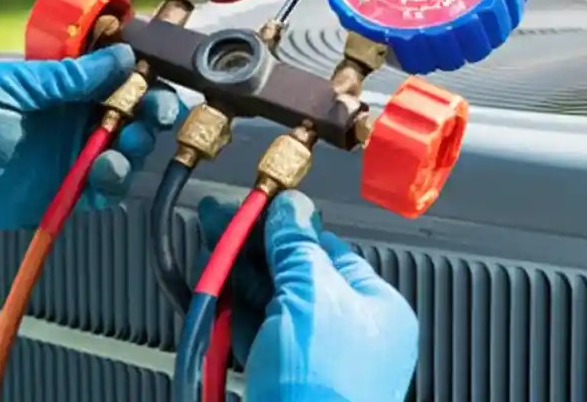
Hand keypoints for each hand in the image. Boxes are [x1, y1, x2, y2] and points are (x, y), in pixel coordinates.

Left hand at [0, 45, 180, 243]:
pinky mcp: (68, 190)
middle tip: (159, 107)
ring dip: (139, 142)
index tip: (159, 65)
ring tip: (129, 141)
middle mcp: (74, 114)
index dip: (142, 66)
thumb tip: (121, 57)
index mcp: (61, 81)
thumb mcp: (8, 85)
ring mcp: (73, 153)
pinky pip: (107, 187)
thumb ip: (65, 76)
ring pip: (128, 146)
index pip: (115, 68)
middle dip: (154, 105)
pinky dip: (115, 179)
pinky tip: (106, 170)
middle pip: (134, 106)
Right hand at [198, 191, 418, 401]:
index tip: (257, 204)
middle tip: (221, 219)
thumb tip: (291, 210)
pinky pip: (256, 336)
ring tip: (210, 247)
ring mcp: (314, 362)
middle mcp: (350, 335)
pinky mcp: (281, 384)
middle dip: (254, 246)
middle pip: (295, 274)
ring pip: (271, 305)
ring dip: (238, 274)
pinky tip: (211, 293)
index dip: (289, 224)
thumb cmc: (325, 392)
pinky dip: (232, 313)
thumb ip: (297, 248)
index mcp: (376, 309)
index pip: (328, 249)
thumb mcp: (310, 296)